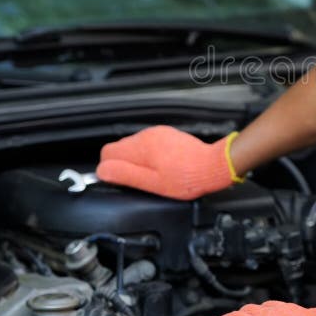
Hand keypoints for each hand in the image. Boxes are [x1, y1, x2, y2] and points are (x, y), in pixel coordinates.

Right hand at [96, 126, 240, 199]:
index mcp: (141, 146)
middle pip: (121, 148)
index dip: (110, 168)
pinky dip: (150, 156)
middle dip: (125, 165)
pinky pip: (149, 144)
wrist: (213, 166)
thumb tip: (102, 170)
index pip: (107, 152)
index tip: (119, 179)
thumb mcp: (153, 183)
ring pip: (135, 147)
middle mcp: (148, 135)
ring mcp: (159, 133)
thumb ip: (125, 175)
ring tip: (156, 174)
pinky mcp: (168, 135)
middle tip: (142, 180)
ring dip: (138, 161)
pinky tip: (164, 166)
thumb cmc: (186, 178)